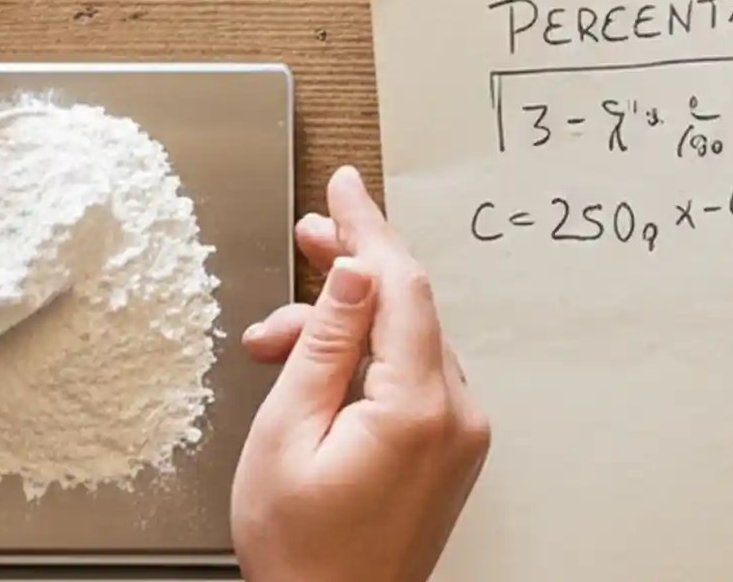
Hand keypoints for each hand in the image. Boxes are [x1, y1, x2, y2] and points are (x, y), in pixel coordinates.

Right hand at [231, 166, 489, 581]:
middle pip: (407, 306)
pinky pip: (412, 374)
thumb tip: (350, 275)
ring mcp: (458, 433)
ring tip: (274, 340)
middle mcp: (455, 415)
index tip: (343, 186)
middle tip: (308, 234)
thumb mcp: (287, 434)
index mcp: (416, 408)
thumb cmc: (301, 550)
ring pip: (403, 340)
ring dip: (343, 325)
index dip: (367, 227)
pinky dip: (364, 359)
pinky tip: (316, 367)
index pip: (399, 285)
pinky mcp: (450, 445)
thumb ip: (325, 346)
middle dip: (350, 266)